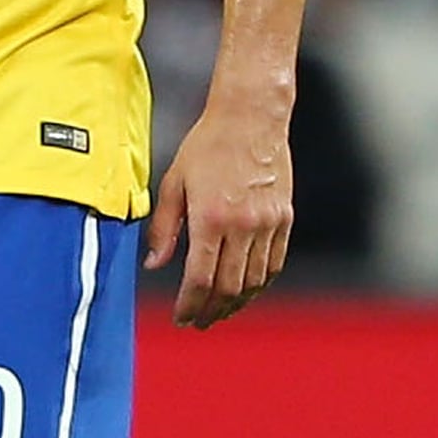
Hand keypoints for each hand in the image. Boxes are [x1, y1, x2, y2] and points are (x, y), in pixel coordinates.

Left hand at [145, 105, 292, 328]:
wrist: (250, 117)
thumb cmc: (207, 145)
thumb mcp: (174, 183)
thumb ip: (164, 228)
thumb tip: (154, 264)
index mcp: (211, 218)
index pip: (200, 280)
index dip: (189, 306)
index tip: (180, 318)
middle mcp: (243, 225)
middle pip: (228, 288)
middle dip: (210, 311)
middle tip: (197, 321)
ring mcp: (267, 223)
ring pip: (253, 282)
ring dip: (235, 303)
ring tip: (218, 311)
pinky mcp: (284, 218)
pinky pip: (273, 264)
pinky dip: (259, 284)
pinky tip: (244, 290)